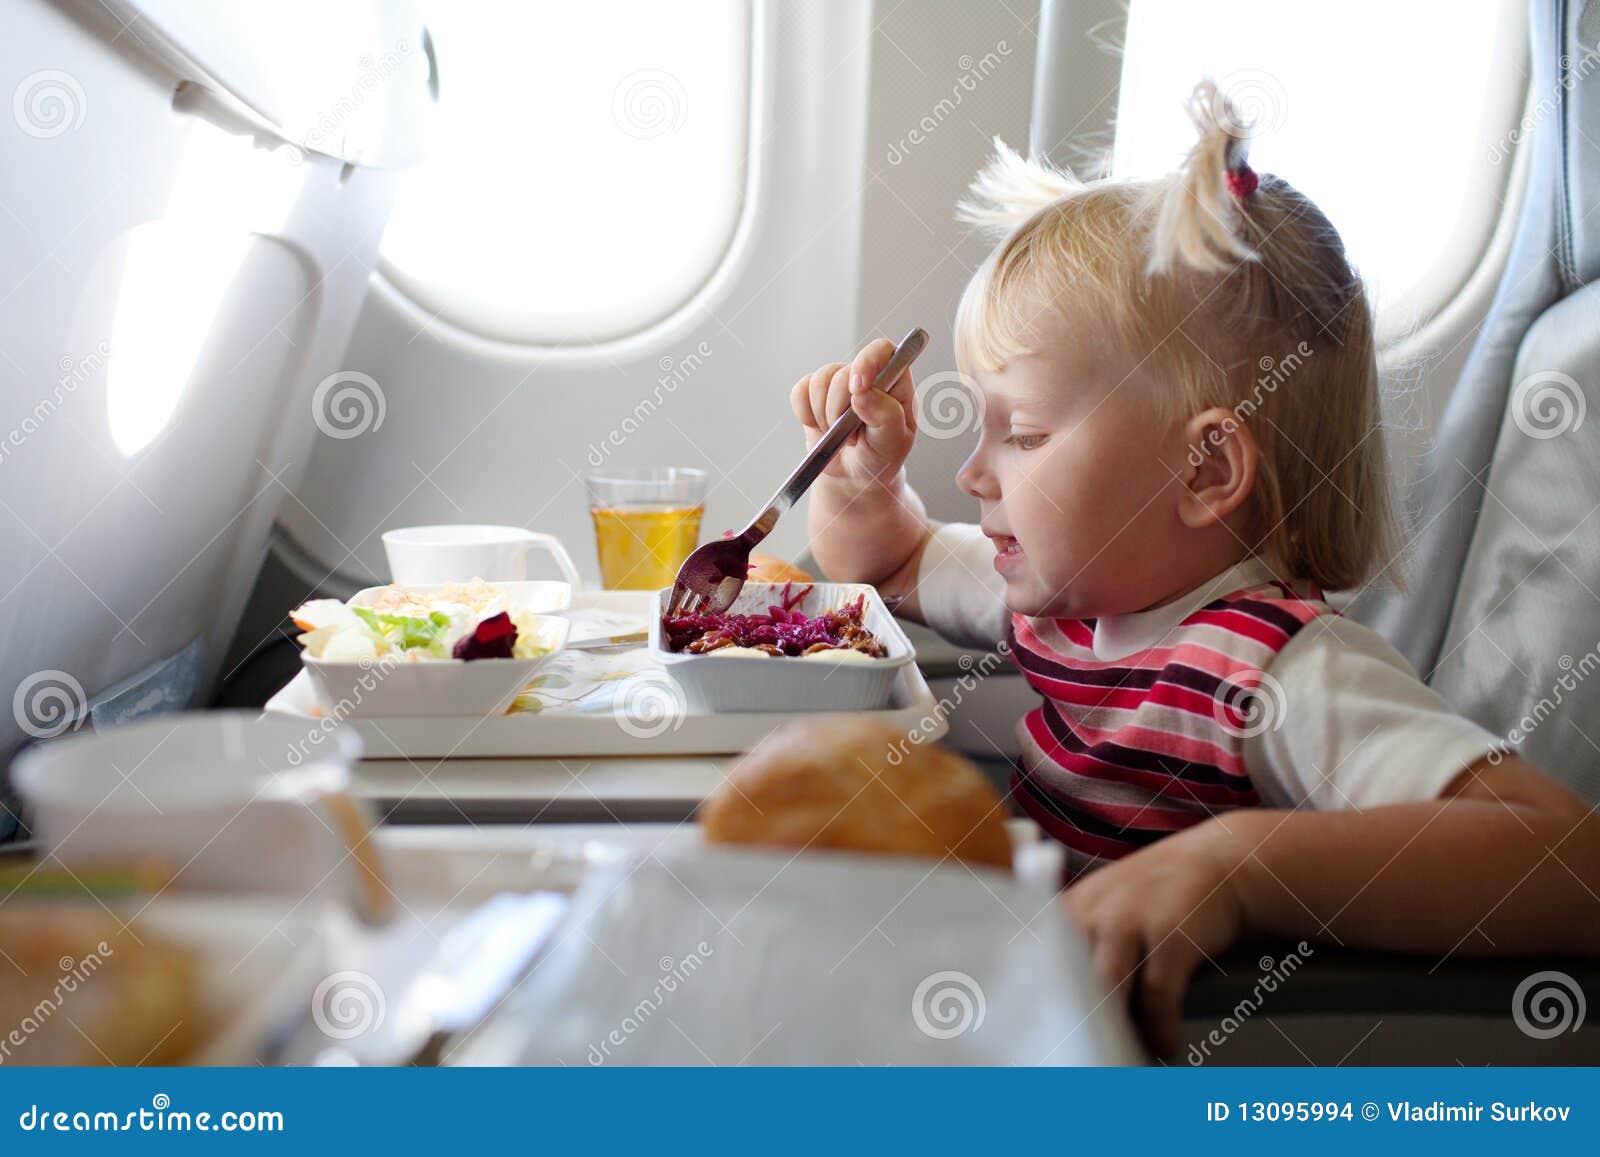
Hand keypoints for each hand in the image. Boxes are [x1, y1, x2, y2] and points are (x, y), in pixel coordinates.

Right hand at [788, 338, 917, 486]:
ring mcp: (838, 383)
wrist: (855, 477)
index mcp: (894, 380)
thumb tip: (862, 393)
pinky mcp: (813, 394)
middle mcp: (866, 375)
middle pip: (843, 372)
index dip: (867, 362)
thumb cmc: (882, 456)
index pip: (882, 350)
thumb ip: (885, 416)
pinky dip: (805, 415)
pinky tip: (821, 429)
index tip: (858, 388)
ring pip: (820, 381)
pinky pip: (800, 392)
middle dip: (842, 409)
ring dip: (825, 416)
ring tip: (840, 436)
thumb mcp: (894, 442)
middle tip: (854, 437)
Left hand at [1062, 823, 1245, 1058]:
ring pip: (1107, 992)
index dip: (1039, 1002)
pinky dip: (1161, 1030)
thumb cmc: (1159, 898)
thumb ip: (1083, 948)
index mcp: (1070, 909)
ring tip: (1125, 1057)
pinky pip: (1157, 998)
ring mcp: (1129, 921)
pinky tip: (1167, 1045)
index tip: (1042, 1037)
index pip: (1038, 961)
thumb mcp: (1107, 907)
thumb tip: (1066, 1012)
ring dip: (1117, 1033)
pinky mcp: (1170, 935)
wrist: (1219, 864)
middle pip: (1068, 982)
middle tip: (1083, 1056)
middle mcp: (1091, 912)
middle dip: (1076, 1023)